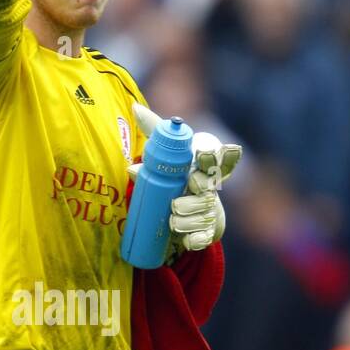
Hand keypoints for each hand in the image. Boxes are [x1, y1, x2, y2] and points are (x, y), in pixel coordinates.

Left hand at [130, 102, 241, 257]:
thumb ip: (154, 132)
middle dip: (197, 191)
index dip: (214, 155)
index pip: (215, 157)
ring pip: (203, 213)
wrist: (185, 217)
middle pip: (207, 187)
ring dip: (187, 219)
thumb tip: (135, 108)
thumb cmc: (176, 179)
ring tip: (173, 220)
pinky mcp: (208, 232)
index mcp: (203, 168)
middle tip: (178, 198)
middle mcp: (209, 188)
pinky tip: (188, 241)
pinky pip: (204, 236)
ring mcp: (210, 210)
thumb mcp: (166, 156)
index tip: (202, 155)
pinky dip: (195, 239)